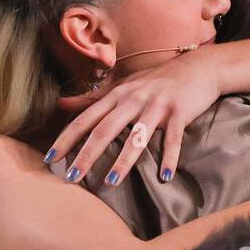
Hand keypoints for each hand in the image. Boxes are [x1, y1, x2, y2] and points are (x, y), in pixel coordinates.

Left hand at [48, 49, 222, 184]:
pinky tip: (165, 176)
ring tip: (111, 182)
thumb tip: (60, 103)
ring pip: (136, 136)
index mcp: (116, 95)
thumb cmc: (158, 80)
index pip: (85, 119)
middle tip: (73, 177)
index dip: (67, 139)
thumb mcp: (123, 86)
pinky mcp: (179, 112)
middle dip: (87, 154)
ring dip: (123, 160)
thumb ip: (92, 98)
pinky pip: (172, 138)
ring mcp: (157, 105)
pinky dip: (169, 157)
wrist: (199, 67)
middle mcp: (133, 99)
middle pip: (104, 129)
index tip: (51, 159)